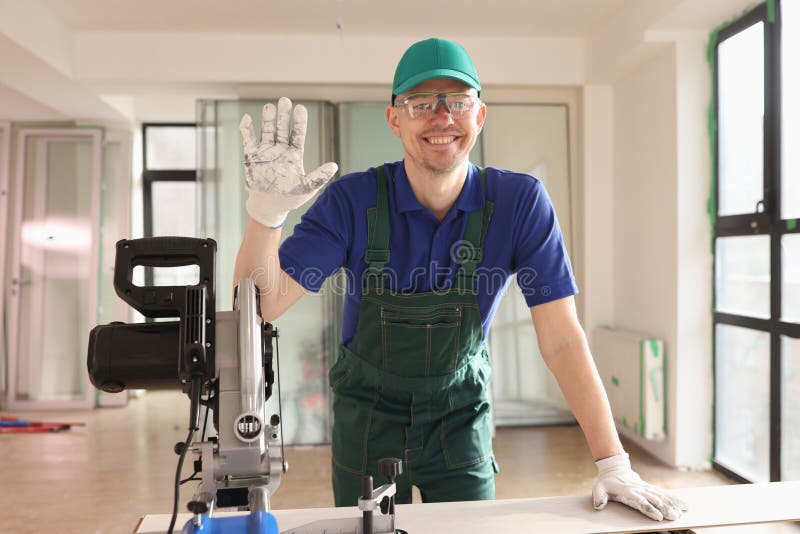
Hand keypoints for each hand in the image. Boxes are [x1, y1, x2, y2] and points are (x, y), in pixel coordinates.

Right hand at [239, 97, 337, 227]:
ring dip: (268, 119)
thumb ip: (319, 176)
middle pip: (282, 128)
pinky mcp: (251, 157)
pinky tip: (247, 118)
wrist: (270, 207)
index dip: (299, 122)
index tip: (300, 109)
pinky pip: (248, 140)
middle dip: (283, 115)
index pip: (297, 134)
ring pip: (266, 131)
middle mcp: (280, 149)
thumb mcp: (307, 188)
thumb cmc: (290, 198)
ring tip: (270, 106)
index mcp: (294, 154)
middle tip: (285, 100)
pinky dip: (247, 130)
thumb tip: (335, 165)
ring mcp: (265, 151)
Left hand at [592, 453, 686, 520]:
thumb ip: (599, 497)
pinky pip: (664, 493)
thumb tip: (598, 506)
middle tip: (674, 516)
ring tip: (682, 512)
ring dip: (672, 504)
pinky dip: (674, 499)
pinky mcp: (651, 488)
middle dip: (665, 508)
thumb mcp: (599, 488)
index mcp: (628, 491)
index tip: (657, 516)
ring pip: (661, 496)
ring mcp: (646, 488)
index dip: (649, 508)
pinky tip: (684, 505)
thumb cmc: (606, 482)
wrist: (615, 469)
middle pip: (654, 499)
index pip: (640, 500)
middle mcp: (639, 489)